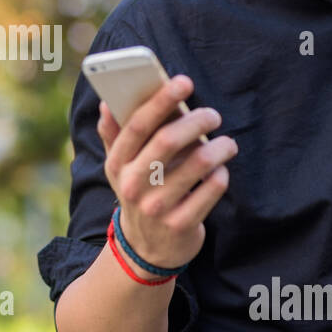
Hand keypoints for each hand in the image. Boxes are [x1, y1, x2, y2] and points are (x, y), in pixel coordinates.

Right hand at [96, 74, 238, 272]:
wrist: (146, 248)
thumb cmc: (138, 192)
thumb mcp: (120, 168)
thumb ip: (114, 134)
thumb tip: (105, 103)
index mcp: (117, 164)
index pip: (137, 125)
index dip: (161, 100)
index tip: (184, 82)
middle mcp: (132, 185)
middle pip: (167, 141)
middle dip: (196, 121)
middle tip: (213, 115)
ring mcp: (156, 208)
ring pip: (197, 164)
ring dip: (219, 147)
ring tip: (227, 143)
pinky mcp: (180, 225)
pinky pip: (211, 190)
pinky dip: (221, 175)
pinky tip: (221, 171)